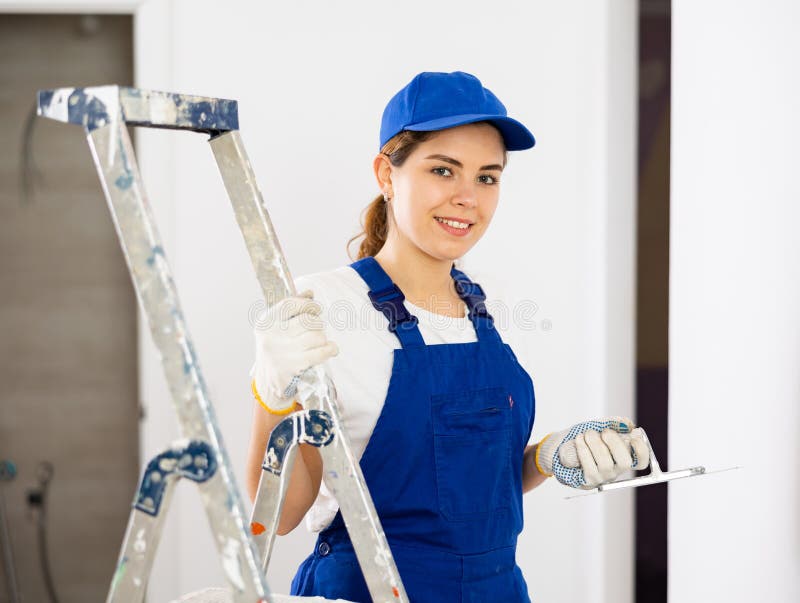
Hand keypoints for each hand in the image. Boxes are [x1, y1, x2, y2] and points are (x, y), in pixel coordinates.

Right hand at [253, 290, 338, 411]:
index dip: (307, 304)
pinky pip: (320, 352)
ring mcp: (282, 353)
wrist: (269, 384)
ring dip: (322, 338)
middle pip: (307, 321)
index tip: (315, 309)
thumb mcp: (276, 328)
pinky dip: (330, 349)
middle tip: (317, 329)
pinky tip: (331, 349)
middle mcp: (271, 336)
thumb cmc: (276, 350)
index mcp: (265, 323)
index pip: (289, 304)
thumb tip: (309, 293)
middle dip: (317, 324)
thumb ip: (291, 309)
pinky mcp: (293, 367)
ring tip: (319, 342)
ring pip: (316, 336)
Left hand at [534, 417, 649, 488]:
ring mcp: (602, 477)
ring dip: (595, 443)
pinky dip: (583, 449)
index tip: (634, 435)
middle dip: (615, 443)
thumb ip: (613, 424)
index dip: (642, 449)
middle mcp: (616, 471)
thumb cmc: (584, 437)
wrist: (560, 447)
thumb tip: (628, 424)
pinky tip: (579, 440)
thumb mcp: (599, 428)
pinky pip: (589, 465)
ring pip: (605, 462)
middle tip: (604, 432)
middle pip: (626, 462)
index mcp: (623, 457)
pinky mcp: (588, 480)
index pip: (642, 461)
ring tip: (587, 434)